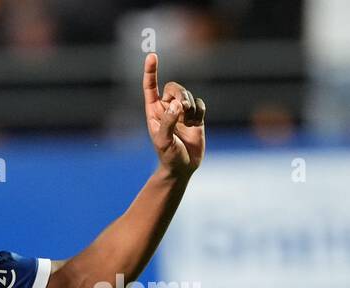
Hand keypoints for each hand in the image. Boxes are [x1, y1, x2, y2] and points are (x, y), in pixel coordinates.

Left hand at [143, 53, 205, 177]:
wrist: (183, 167)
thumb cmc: (168, 155)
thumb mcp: (164, 141)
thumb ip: (169, 121)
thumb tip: (178, 104)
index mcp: (153, 112)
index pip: (150, 87)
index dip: (151, 72)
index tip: (152, 56)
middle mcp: (167, 109)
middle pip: (174, 88)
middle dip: (181, 94)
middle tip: (183, 108)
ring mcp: (182, 112)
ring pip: (189, 95)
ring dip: (190, 107)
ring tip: (188, 122)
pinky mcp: (196, 116)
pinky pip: (201, 104)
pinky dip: (199, 111)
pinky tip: (195, 123)